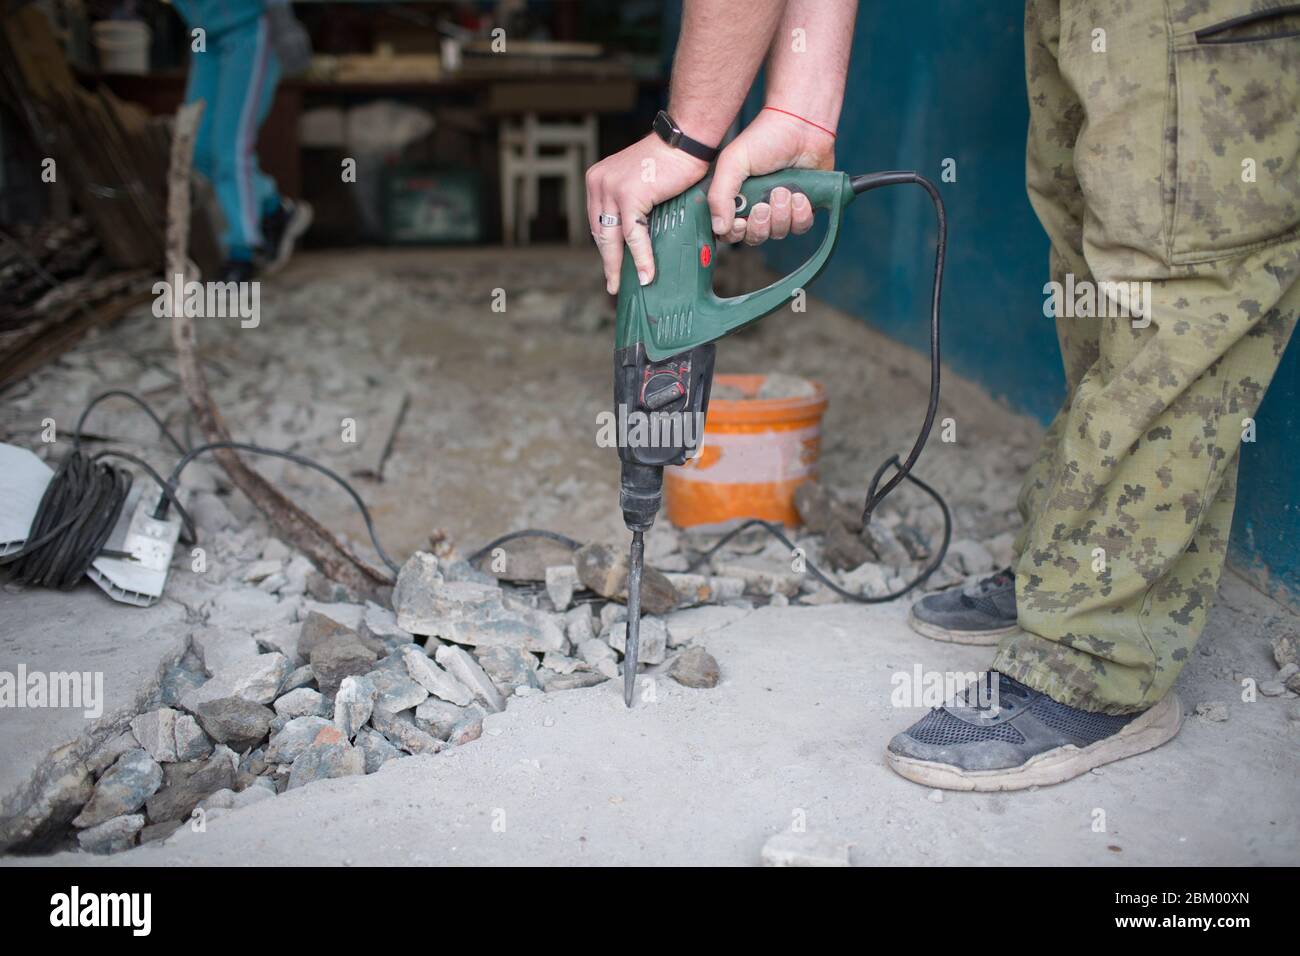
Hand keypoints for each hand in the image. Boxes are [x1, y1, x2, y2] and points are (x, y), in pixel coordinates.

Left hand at [585, 134, 709, 294]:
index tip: (611, 266)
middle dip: (608, 263)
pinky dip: (642, 258)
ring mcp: (611, 189)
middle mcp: (599, 183)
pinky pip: (634, 235)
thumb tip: (637, 235)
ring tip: (628, 286)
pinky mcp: (628, 196)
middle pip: (601, 233)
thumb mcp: (640, 182)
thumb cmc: (670, 161)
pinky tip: (647, 274)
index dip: (605, 247)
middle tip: (613, 284)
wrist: (684, 140)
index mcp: (598, 180)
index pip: (597, 222)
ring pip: (614, 238)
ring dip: (621, 267)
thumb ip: (632, 204)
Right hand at [708, 108, 835, 244]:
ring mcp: (780, 208)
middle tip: (764, 204)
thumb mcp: (732, 163)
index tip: (741, 221)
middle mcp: (756, 206)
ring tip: (783, 190)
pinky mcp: (803, 207)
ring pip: (778, 232)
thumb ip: (719, 196)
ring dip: (782, 214)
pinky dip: (801, 214)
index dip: (735, 233)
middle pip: (755, 237)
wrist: (801, 125)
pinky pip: (801, 226)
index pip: (729, 232)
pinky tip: (800, 195)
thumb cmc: (764, 138)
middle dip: (761, 223)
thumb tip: (719, 228)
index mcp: (736, 197)